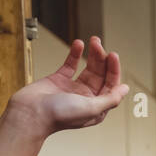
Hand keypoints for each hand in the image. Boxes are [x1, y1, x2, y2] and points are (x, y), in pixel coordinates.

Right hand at [8, 37, 128, 135]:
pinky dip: (75, 54)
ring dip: (92, 55)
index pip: (111, 86)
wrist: (30, 113)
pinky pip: (70, 65)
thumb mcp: (92, 108)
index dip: (114, 70)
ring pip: (87, 68)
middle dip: (102, 59)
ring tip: (93, 40)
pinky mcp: (58, 80)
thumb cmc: (59, 115)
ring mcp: (72, 89)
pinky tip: (78, 44)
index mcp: (97, 108)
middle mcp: (86, 98)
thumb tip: (125, 89)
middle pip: (101, 75)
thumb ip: (110, 99)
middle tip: (98, 44)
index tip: (113, 55)